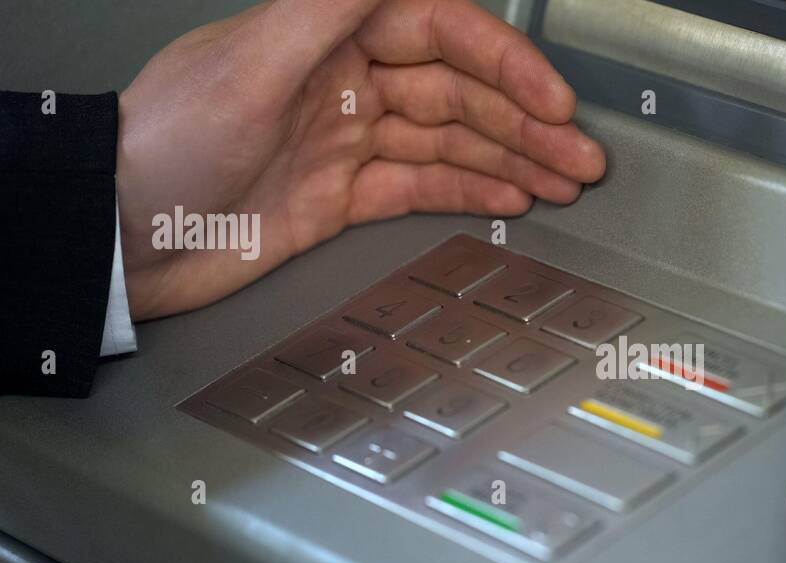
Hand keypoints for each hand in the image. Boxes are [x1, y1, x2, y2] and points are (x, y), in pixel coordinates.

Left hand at [116, 0, 604, 319]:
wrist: (121, 235)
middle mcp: (346, 82)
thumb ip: (331, 5)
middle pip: (459, 92)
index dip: (505, 64)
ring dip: (513, 159)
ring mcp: (348, 141)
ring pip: (451, 141)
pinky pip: (422, 185)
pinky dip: (471, 191)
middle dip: (526, 124)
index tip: (552, 100)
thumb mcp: (252, 64)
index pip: (441, 33)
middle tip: (584, 156)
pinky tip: (514, 197)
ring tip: (569, 181)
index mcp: (330, 36)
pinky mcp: (342, 196)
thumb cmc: (167, 145)